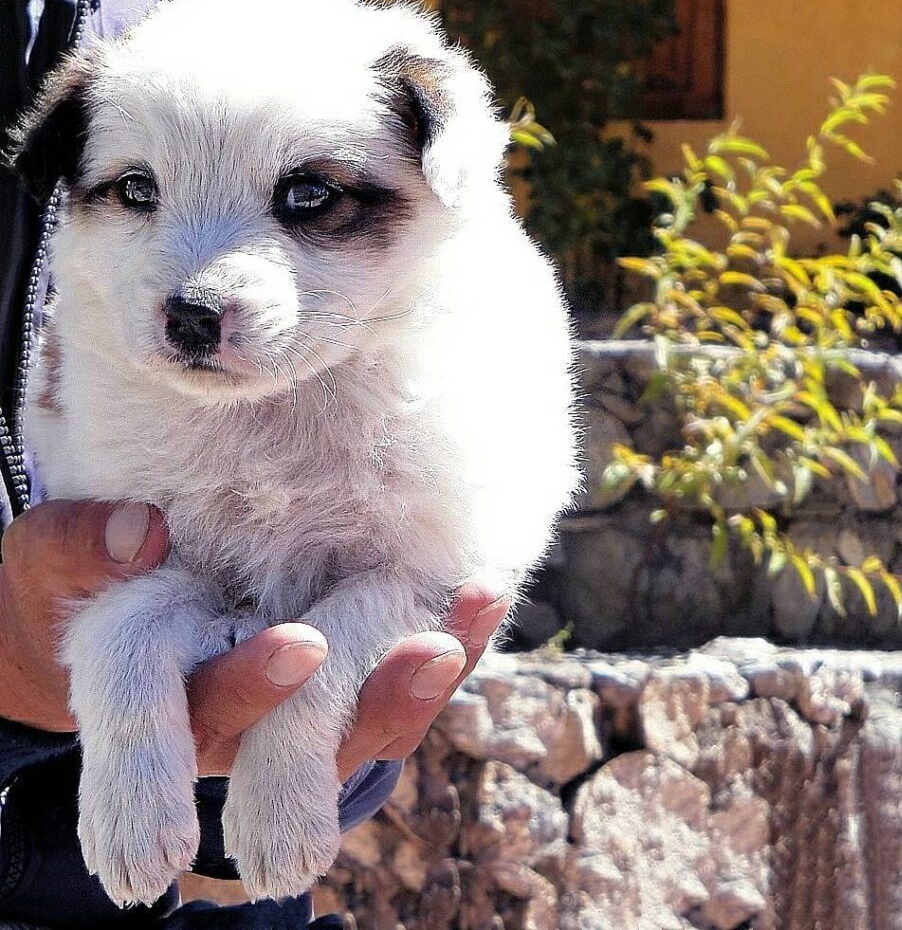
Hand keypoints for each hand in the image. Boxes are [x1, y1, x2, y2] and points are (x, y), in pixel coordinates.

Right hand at [0, 499, 508, 775]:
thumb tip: (138, 531)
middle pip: (298, 737)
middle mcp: (230, 722)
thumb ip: (78, 548)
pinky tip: (482, 596)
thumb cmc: (80, 583)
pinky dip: (443, 642)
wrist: (116, 619)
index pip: (186, 709)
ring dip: (420, 684)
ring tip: (466, 632)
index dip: (242, 687)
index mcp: (154, 693)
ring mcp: (287, 714)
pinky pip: (390, 681)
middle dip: (364, 704)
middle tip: (427, 656)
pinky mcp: (335, 685)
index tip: (303, 650)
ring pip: (359, 725)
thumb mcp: (52, 561)